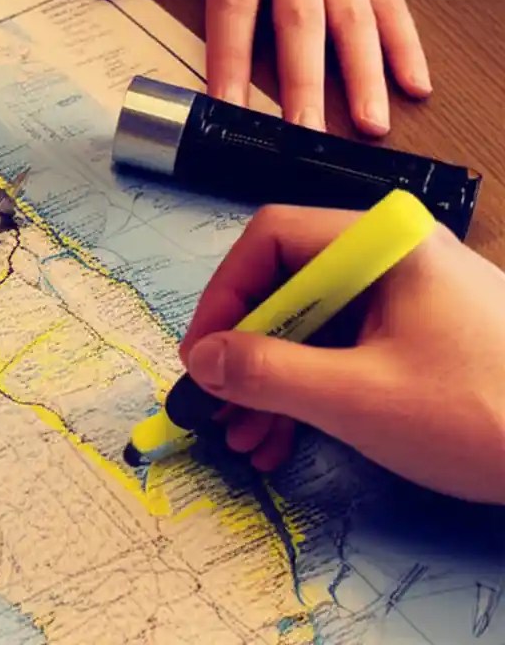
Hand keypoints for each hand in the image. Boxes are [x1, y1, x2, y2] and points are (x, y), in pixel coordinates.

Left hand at [91, 0, 430, 136]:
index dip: (230, 62)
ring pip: (355, 17)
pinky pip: (394, 0)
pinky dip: (407, 43)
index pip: (234, 9)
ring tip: (369, 126)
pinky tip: (415, 84)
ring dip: (365, 74)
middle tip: (304, 137)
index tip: (227, 108)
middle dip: (304, 85)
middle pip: (300, 23)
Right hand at [177, 205, 504, 504]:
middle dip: (244, 355)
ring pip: (309, 327)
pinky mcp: (419, 336)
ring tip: (247, 439)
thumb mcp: (358, 398)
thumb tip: (204, 361)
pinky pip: (341, 350)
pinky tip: (283, 439)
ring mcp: (407, 298)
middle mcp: (391, 258)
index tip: (202, 358)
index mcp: (382, 244)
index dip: (223, 298)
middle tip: (218, 409)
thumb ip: (268, 373)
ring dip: (269, 384)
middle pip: (285, 287)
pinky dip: (306, 393)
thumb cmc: (485, 412)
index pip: (269, 239)